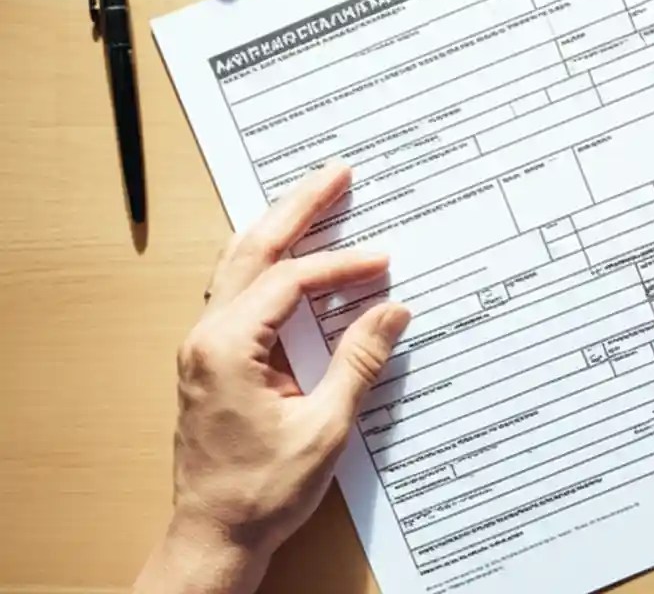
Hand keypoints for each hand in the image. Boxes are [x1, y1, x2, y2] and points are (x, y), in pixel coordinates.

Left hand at [134, 163, 410, 593]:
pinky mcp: (214, 361)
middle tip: (336, 173)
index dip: (341, 267)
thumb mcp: (323, 427)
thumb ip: (359, 362)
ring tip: (316, 198)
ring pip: (241, 266)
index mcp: (226, 348)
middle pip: (253, 250)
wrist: (214, 535)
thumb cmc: (259, 491)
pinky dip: (271, 266)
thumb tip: (392, 312)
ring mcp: (205, 347)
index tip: (382, 262)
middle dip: (297, 208)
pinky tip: (293, 256)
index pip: (289, 282)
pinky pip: (242, 294)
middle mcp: (207, 338)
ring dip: (279, 229)